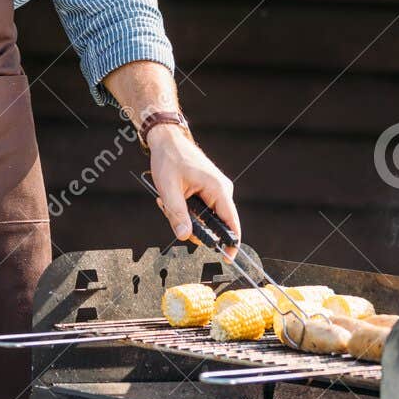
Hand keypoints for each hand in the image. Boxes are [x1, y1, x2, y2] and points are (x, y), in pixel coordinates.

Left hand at [146, 125, 241, 245]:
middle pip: (214, 223)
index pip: (232, 223)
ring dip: (185, 215)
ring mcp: (216, 190)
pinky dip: (186, 208)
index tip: (227, 258)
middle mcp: (222, 190)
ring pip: (204, 217)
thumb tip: (185, 236)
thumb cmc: (169, 159)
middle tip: (170, 213)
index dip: (231, 243)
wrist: (167, 140)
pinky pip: (201, 209)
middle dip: (192, 225)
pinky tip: (172, 198)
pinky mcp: (209, 190)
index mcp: (218, 189)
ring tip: (167, 201)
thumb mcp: (168, 188)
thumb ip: (177, 214)